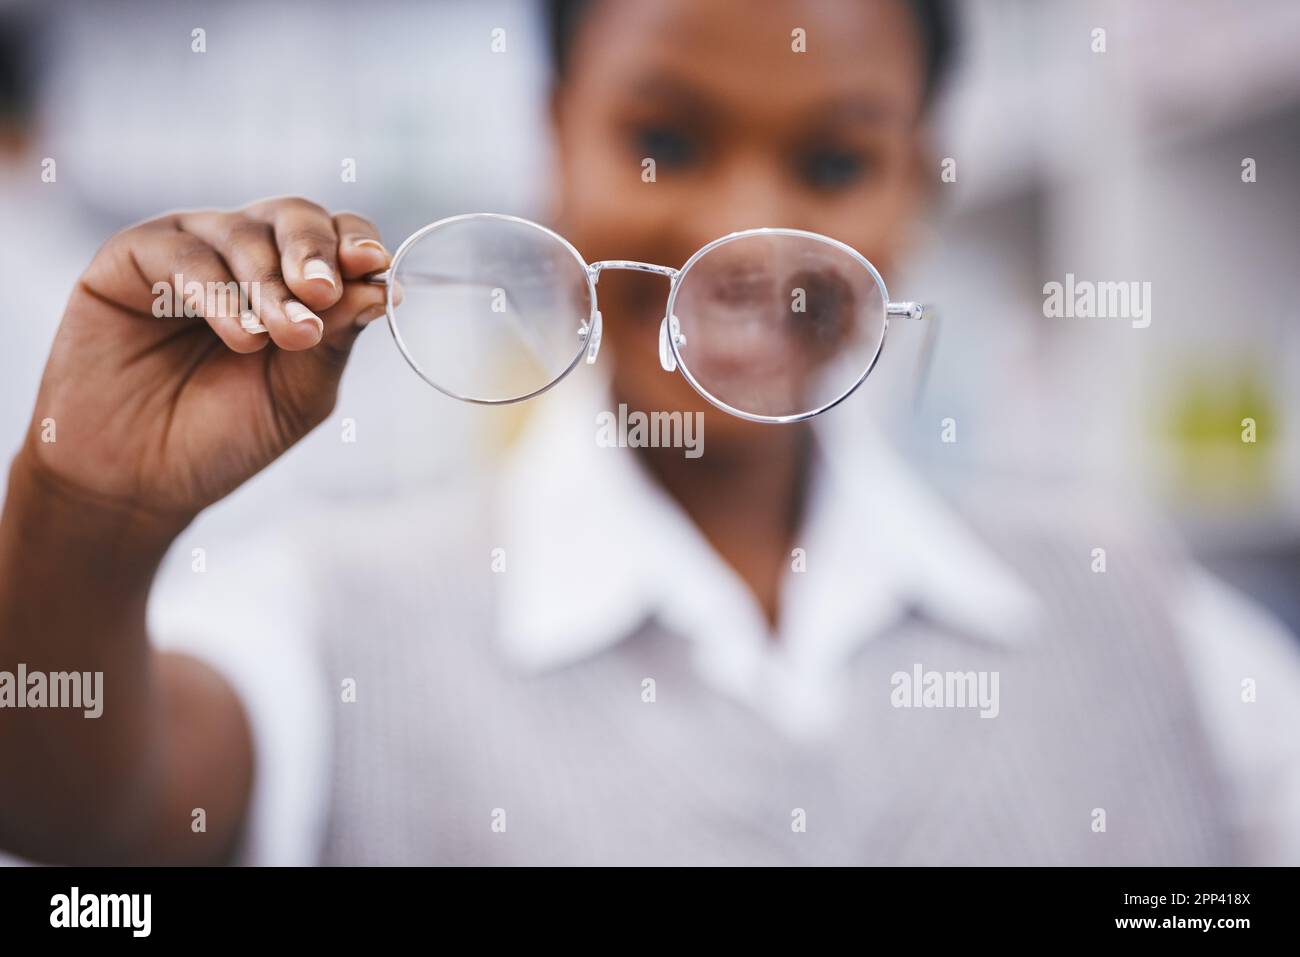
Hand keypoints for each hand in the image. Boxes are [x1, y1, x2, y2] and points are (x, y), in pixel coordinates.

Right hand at [21, 196, 391, 518]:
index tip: (373, 266)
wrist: (140, 479)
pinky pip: (183, 253)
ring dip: (271, 285)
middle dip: (315, 252)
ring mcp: (190, 249)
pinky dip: (219, 293)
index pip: (337, 238)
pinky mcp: (130, 257)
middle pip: (294, 217)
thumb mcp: (298, 393)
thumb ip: (335, 339)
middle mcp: (244, 255)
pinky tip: (241, 336)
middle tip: (323, 293)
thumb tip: (381, 287)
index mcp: (294, 281)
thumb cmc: (224, 435)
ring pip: (243, 233)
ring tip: (287, 336)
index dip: (356, 242)